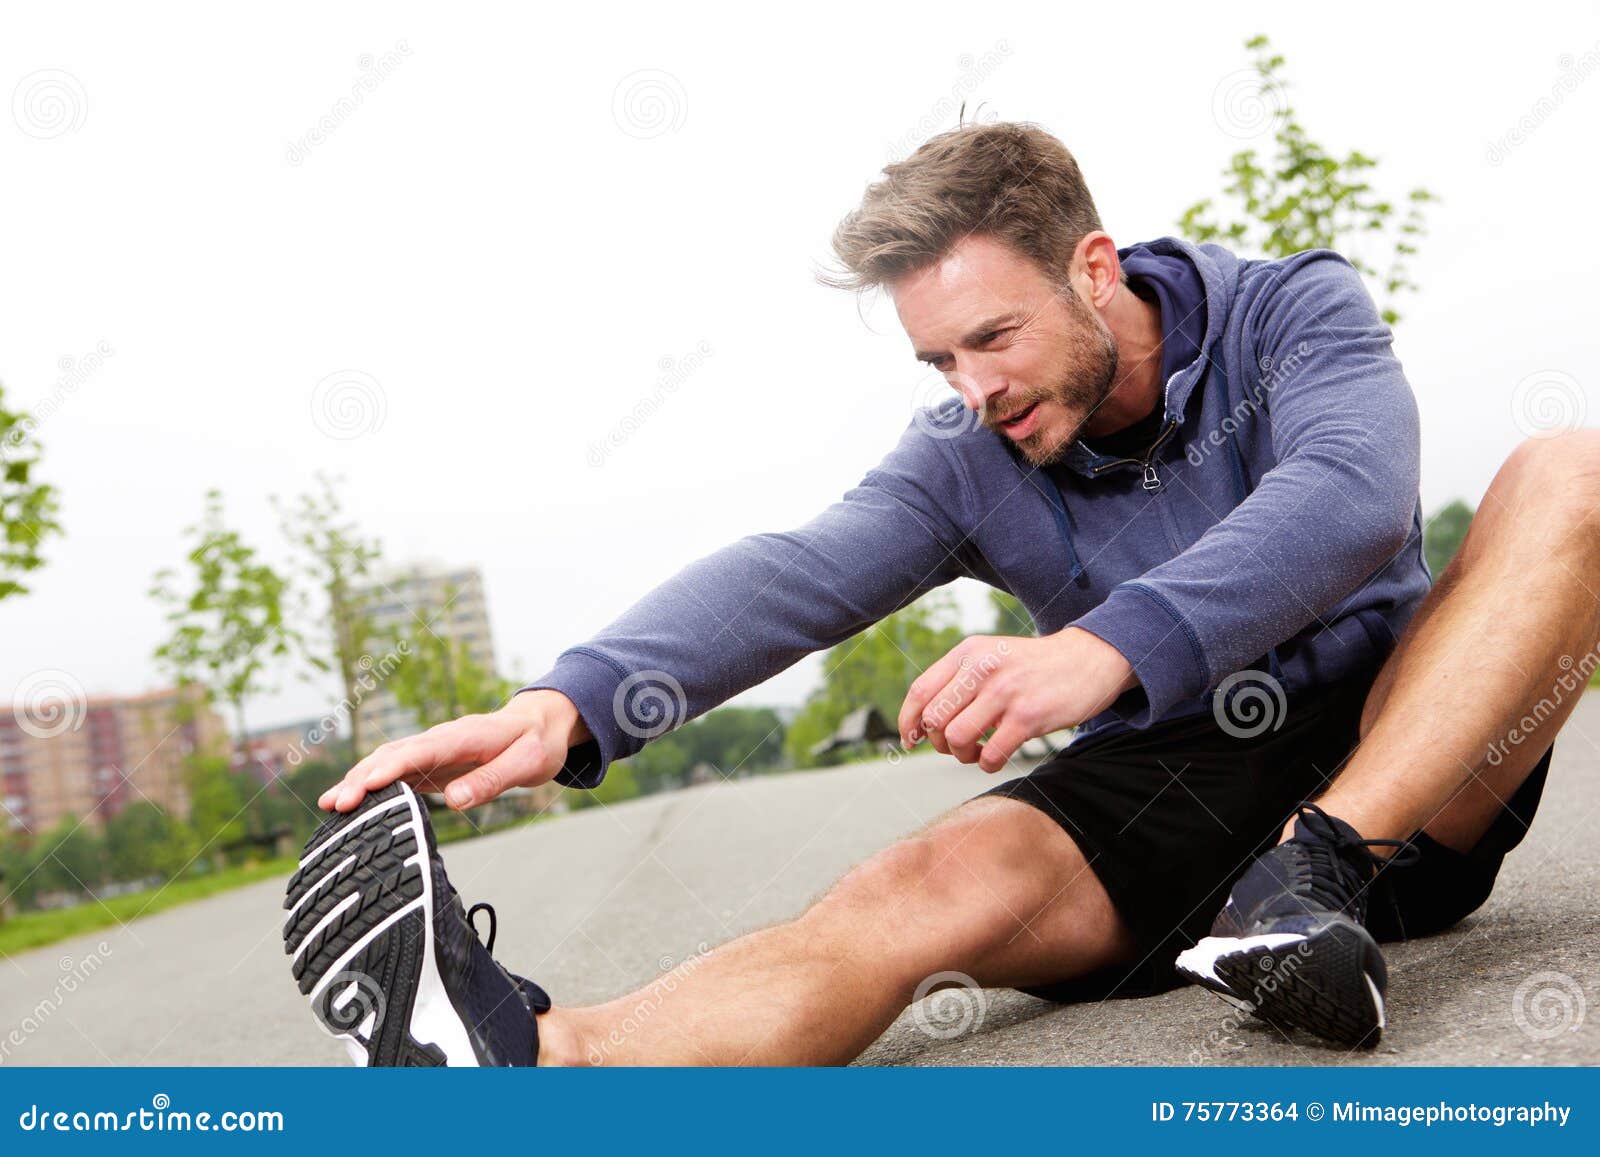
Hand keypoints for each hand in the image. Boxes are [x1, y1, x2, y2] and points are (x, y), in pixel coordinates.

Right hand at [317, 689, 592, 812]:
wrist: (541, 724)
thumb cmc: (536, 744)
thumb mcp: (526, 764)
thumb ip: (491, 780)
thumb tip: (454, 801)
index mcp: (462, 737)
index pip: (418, 751)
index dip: (389, 769)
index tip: (363, 786)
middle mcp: (440, 739)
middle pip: (392, 755)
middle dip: (362, 778)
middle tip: (336, 805)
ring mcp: (432, 749)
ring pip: (387, 761)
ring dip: (358, 780)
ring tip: (331, 806)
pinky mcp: (430, 763)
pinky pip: (395, 771)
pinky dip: (370, 783)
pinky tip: (351, 802)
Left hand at [896, 627, 1137, 772]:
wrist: (1088, 659)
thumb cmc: (1033, 667)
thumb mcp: (991, 657)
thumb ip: (958, 680)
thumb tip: (921, 722)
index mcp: (967, 652)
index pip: (920, 691)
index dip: (908, 722)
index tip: (911, 740)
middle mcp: (982, 668)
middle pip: (933, 719)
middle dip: (939, 742)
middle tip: (957, 746)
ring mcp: (1005, 691)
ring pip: (956, 738)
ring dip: (962, 755)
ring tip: (978, 751)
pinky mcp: (1028, 716)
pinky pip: (990, 754)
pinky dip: (987, 764)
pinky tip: (996, 756)